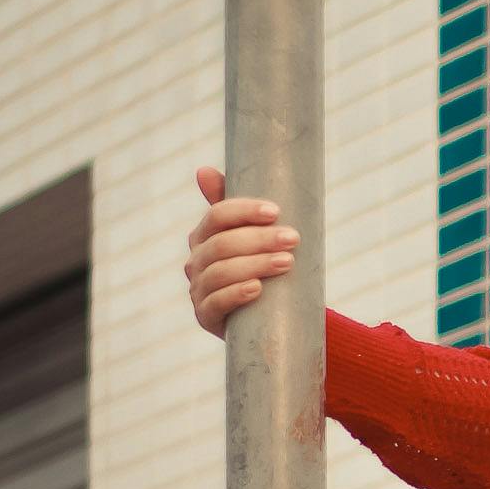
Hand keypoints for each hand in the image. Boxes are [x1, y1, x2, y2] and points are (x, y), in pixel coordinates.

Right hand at [186, 163, 300, 335]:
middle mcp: (196, 261)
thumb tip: (203, 171)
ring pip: (220, 272)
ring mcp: (199, 290)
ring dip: (255, 265)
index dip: (244, 211)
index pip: (218, 216)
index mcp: (204, 236)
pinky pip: (216, 304)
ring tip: (286, 262)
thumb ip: (239, 208)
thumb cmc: (259, 267)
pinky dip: (236, 294)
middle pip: (222, 244)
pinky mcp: (206, 316)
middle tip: (293, 238)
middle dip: (259, 239)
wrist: (263, 317)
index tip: (276, 212)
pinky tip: (257, 288)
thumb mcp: (254, 236)